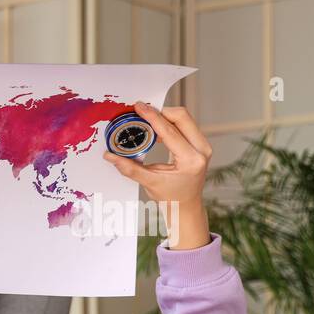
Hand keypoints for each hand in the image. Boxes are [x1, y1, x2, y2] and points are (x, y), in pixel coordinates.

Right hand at [103, 102, 212, 250]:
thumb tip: (110, 156)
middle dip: (161, 112)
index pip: (170, 131)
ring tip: (147, 120)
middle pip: (182, 117)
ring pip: (184, 119)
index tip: (139, 107)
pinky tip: (156, 128)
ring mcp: (203, 145)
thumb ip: (129, 168)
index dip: (153, 117)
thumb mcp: (149, 182)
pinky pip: (185, 125)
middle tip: (142, 112)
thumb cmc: (170, 197)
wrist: (186, 205)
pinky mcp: (200, 143)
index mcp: (191, 160)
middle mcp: (202, 150)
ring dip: (165, 116)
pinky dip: (170, 123)